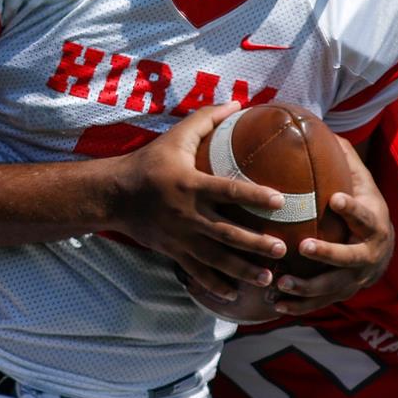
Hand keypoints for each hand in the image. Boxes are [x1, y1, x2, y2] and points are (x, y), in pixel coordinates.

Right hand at [114, 104, 288, 305]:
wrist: (114, 195)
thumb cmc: (149, 162)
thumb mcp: (176, 137)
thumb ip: (206, 119)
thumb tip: (238, 103)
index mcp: (192, 185)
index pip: (229, 190)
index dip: (255, 195)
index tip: (280, 201)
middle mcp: (188, 214)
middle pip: (228, 232)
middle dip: (256, 244)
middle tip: (283, 249)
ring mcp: (181, 237)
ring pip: (216, 259)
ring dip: (243, 270)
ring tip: (268, 278)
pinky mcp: (173, 252)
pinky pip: (197, 272)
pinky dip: (215, 285)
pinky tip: (234, 294)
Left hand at [272, 139, 393, 316]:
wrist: (382, 250)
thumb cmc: (363, 205)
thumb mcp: (360, 182)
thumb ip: (342, 159)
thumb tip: (315, 125)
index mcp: (373, 223)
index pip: (365, 215)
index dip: (352, 208)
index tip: (334, 199)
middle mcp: (368, 254)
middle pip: (350, 258)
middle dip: (328, 254)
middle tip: (304, 246)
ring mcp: (355, 278)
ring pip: (332, 286)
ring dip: (307, 287)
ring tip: (281, 283)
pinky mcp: (341, 293)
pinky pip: (319, 303)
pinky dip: (299, 305)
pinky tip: (275, 302)